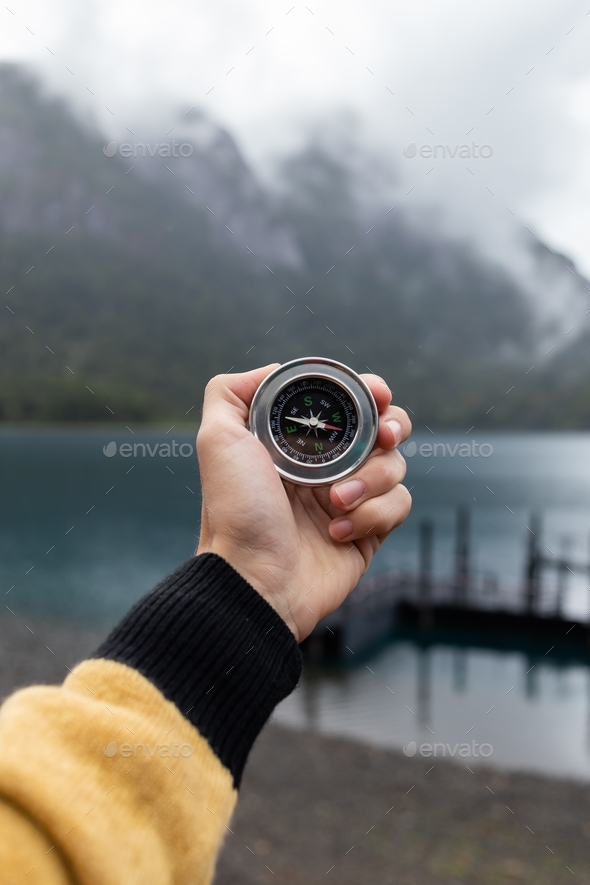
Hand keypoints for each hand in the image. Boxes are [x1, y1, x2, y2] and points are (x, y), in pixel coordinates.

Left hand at [196, 365, 411, 641]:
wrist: (254, 581)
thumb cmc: (235, 513)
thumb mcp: (216, 441)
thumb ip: (229, 392)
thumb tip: (271, 369)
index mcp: (298, 443)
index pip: (347, 404)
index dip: (369, 393)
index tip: (376, 393)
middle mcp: (328, 467)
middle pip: (384, 428)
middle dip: (392, 425)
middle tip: (384, 435)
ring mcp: (351, 499)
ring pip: (396, 466)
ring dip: (372, 479)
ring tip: (335, 503)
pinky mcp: (370, 533)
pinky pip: (399, 505)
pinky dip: (374, 515)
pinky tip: (339, 532)